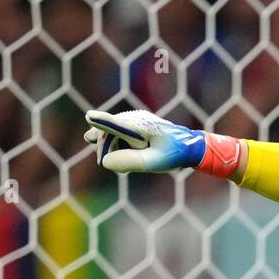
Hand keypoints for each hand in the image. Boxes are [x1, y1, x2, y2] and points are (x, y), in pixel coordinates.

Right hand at [84, 109, 240, 176]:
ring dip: (110, 146)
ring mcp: (134, 120)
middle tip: (102, 162)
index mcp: (142, 127)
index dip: (103, 121)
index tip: (89, 116)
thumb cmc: (173, 154)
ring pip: (112, 131)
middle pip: (109, 130)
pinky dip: (117, 145)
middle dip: (103, 146)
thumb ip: (130, 162)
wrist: (188, 145)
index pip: (118, 125)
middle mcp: (136, 119)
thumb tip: (106, 162)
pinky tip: (120, 157)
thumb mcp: (154, 162)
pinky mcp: (135, 124)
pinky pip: (118, 132)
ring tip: (115, 161)